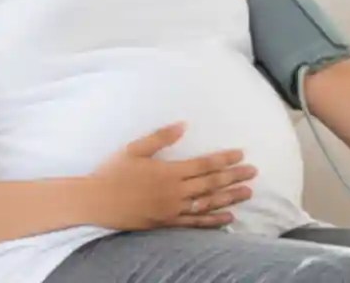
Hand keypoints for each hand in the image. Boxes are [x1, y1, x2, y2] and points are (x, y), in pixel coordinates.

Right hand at [87, 122, 257, 230]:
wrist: (96, 202)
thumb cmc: (113, 172)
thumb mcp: (135, 148)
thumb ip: (161, 137)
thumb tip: (184, 125)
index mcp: (168, 171)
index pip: (204, 164)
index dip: (224, 159)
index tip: (241, 154)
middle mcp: (175, 192)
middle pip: (211, 183)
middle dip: (234, 176)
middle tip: (253, 172)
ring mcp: (172, 210)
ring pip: (207, 204)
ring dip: (230, 198)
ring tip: (248, 193)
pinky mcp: (167, 223)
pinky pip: (195, 224)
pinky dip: (213, 221)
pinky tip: (228, 218)